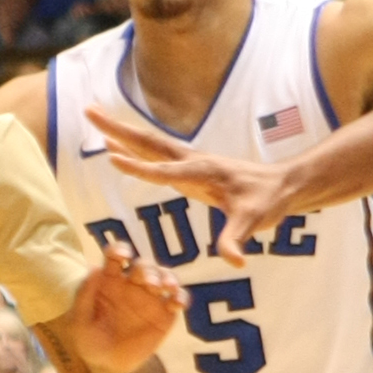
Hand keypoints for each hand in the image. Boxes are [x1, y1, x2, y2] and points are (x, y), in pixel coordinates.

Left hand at [71, 244, 187, 372]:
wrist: (109, 366)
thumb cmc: (90, 341)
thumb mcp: (79, 321)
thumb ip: (84, 295)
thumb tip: (94, 268)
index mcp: (109, 280)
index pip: (116, 256)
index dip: (120, 250)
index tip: (123, 255)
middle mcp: (132, 284)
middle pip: (144, 265)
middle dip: (147, 269)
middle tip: (148, 282)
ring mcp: (151, 298)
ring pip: (164, 277)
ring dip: (167, 277)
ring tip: (167, 286)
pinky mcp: (165, 314)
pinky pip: (178, 300)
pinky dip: (181, 297)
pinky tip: (177, 302)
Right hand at [86, 106, 292, 267]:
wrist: (282, 184)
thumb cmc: (268, 202)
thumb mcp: (254, 221)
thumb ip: (237, 239)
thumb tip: (233, 260)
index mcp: (203, 172)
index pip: (164, 170)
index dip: (139, 168)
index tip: (112, 158)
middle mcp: (192, 161)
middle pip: (147, 142)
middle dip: (117, 128)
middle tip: (89, 111)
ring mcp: (188, 162)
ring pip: (148, 143)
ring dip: (120, 131)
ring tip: (93, 118)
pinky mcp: (186, 168)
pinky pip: (153, 154)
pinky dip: (132, 146)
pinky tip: (116, 147)